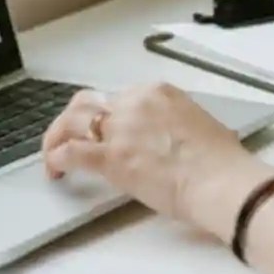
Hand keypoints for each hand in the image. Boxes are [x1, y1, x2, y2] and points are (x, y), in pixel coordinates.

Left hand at [42, 84, 273, 236]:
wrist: (221, 181)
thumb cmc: (220, 162)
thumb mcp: (199, 125)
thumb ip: (173, 125)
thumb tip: (166, 140)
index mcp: (157, 92)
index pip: (118, 98)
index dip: (106, 117)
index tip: (104, 131)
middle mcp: (134, 103)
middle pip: (88, 103)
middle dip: (74, 120)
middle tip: (68, 137)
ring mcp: (120, 129)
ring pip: (72, 122)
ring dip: (57, 136)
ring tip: (53, 155)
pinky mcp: (111, 157)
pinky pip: (71, 152)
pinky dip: (57, 159)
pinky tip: (55, 170)